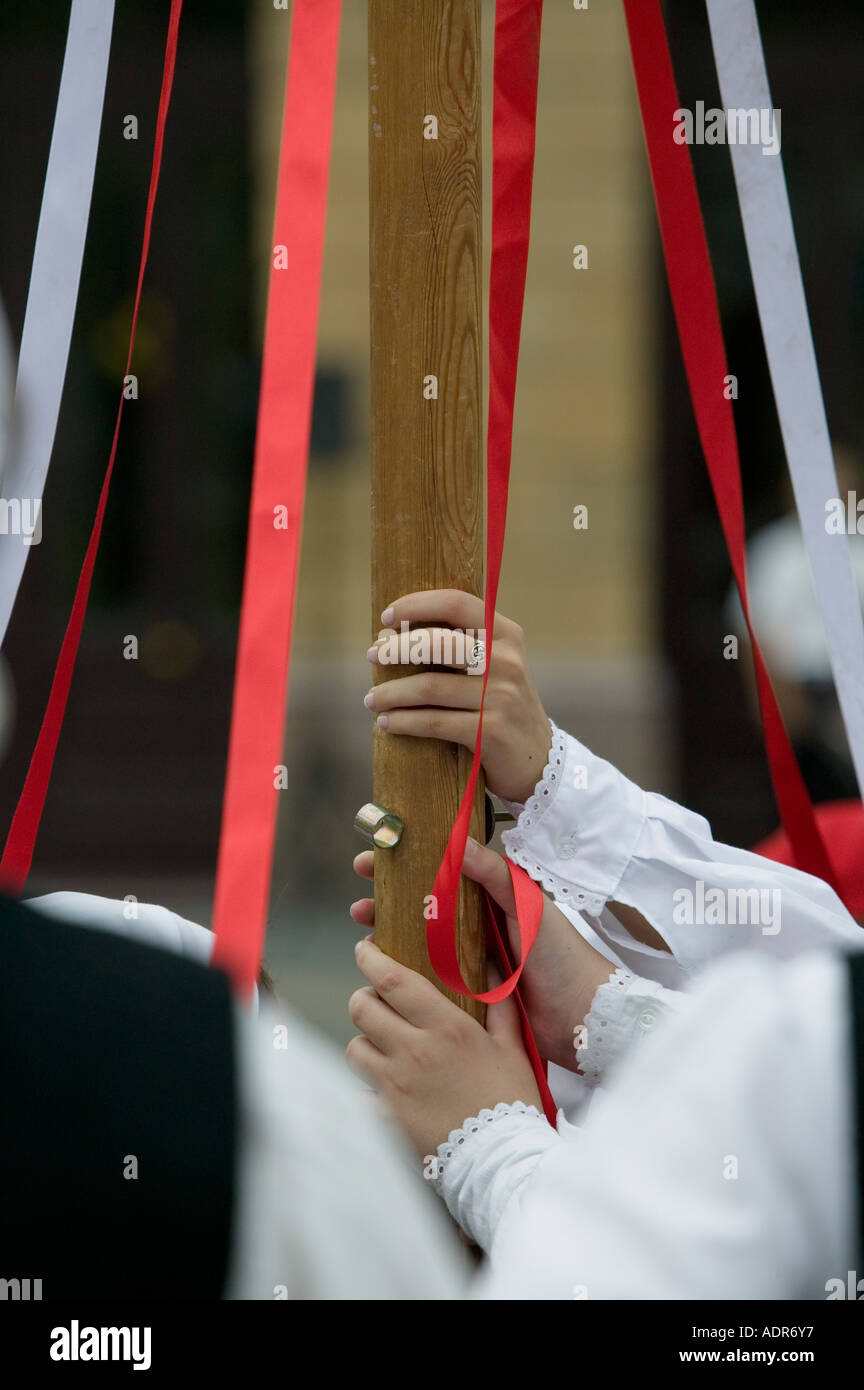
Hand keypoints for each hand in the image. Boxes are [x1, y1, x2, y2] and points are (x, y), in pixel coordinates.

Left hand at [347, 938, 542, 1156]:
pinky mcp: (385, 1118)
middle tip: (376, 1002)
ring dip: (365, 1043)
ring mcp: (396, 1085)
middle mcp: (415, 1050)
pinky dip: (365, 1089)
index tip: (365, 949)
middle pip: (362, 1008)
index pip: (391, 979)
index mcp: (446, 1027)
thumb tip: (492, 964)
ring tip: (382, 1048)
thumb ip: (500, 1002)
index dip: (370, 958)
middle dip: (364, 998)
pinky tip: (383, 1090)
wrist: (504, 1160)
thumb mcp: (513, 1046)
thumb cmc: (512, 1100)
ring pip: (355, 1048)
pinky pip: (358, 1093)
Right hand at [351, 837, 615, 1071]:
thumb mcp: (528, 907)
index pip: (441, 872)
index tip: (376, 856)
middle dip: (388, 899)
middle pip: (423, 905)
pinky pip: (428, 977)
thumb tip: (455, 841)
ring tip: (365, 930)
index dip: (407, 862)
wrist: (583, 1018)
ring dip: (390, 932)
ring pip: (420, 940)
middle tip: (358, 897)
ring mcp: (471, 961)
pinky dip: (403, 970)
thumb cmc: (561, 957)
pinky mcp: (466, 994)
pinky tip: (382, 970)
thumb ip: (495, 875)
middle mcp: (479, 927)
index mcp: (493, 900)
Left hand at [365, 589, 551, 803]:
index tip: (386, 616)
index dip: (416, 605)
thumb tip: (391, 636)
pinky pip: (434, 722)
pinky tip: (387, 722)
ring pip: (429, 687)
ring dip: (391, 692)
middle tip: (372, 656)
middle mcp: (507, 661)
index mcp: (506, 635)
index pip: (456, 604)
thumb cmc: (503, 706)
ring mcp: (501, 697)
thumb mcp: (496, 666)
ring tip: (372, 698)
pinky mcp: (491, 732)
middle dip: (396, 648)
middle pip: (438, 644)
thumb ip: (461, 646)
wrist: (539, 760)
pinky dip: (403, 721)